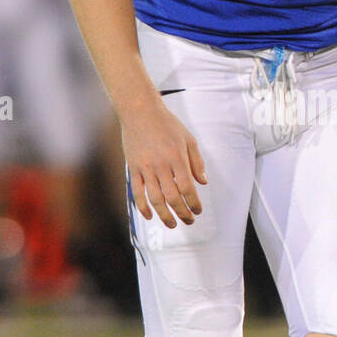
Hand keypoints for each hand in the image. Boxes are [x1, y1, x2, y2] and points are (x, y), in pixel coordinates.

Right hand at [122, 99, 206, 228]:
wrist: (140, 112)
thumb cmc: (167, 124)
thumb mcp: (189, 139)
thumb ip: (196, 162)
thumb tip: (203, 182)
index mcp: (177, 158)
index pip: (187, 188)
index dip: (193, 203)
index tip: (198, 211)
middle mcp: (161, 165)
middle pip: (172, 197)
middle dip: (182, 213)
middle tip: (189, 221)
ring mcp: (145, 168)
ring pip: (155, 199)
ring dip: (164, 215)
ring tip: (172, 224)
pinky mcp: (133, 168)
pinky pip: (137, 192)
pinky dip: (143, 207)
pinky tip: (150, 216)